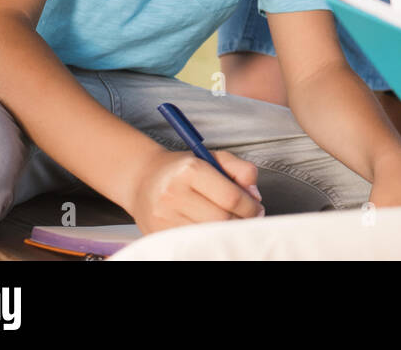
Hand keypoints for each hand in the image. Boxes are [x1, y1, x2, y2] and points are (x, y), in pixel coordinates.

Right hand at [128, 148, 264, 234]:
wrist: (143, 179)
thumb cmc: (184, 169)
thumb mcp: (214, 158)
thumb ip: (241, 169)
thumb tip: (254, 195)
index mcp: (190, 170)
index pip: (230, 197)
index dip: (250, 207)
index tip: (257, 208)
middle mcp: (174, 193)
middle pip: (221, 220)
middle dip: (241, 221)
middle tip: (248, 218)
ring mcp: (163, 216)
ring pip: (207, 234)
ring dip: (226, 231)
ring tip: (230, 222)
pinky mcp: (158, 234)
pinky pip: (192, 242)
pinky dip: (208, 238)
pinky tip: (212, 230)